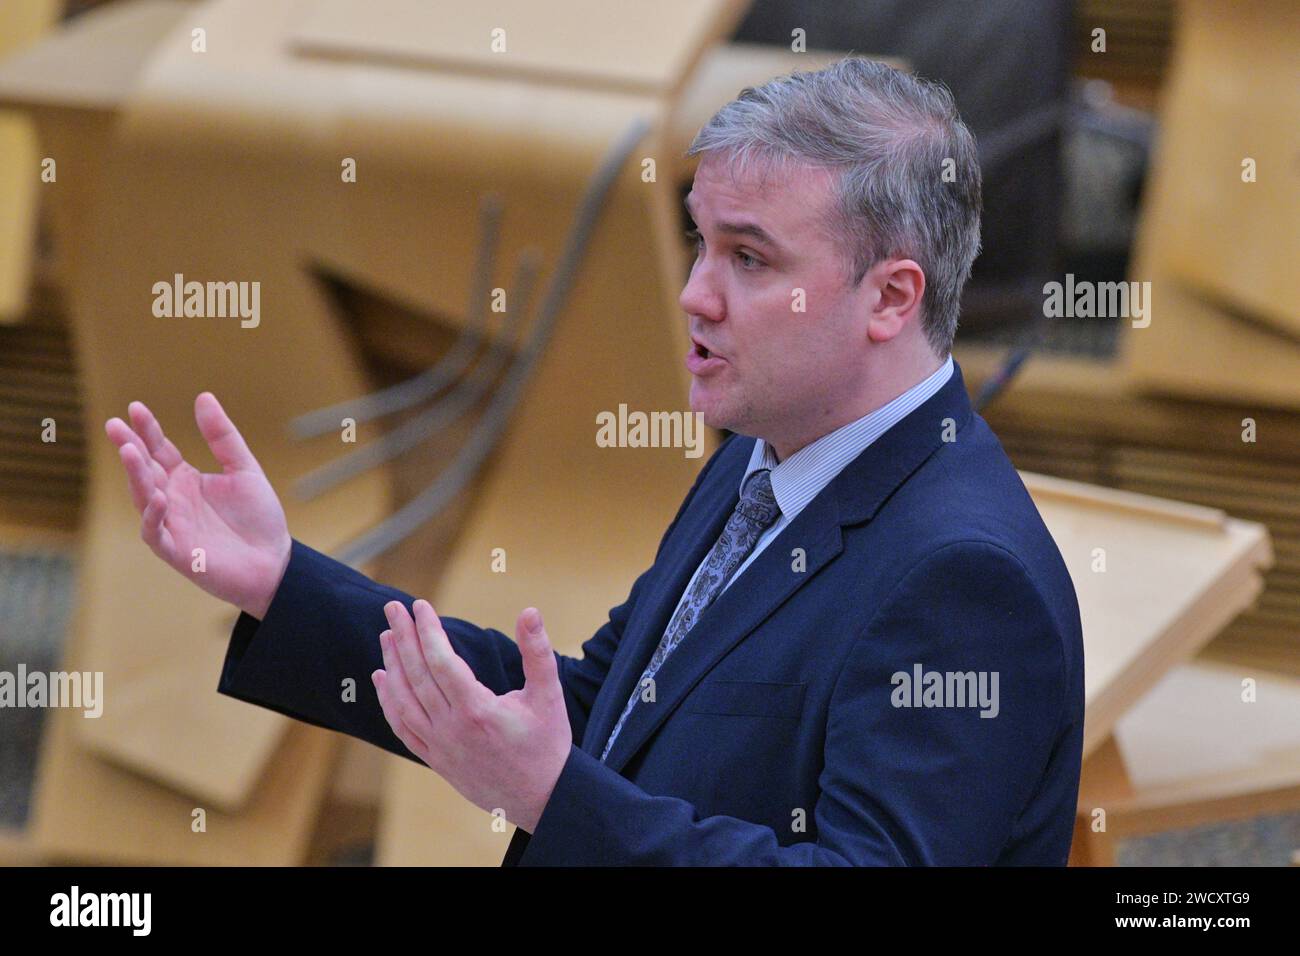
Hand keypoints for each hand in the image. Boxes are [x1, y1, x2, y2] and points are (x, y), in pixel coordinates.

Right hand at [104, 392, 291, 619]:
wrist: (274, 563)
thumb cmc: (258, 518)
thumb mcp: (245, 469)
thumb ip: (223, 437)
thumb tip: (203, 396)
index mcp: (186, 480)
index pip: (159, 450)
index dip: (147, 430)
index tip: (135, 407)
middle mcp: (172, 500)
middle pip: (144, 470)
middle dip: (129, 448)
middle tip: (114, 425)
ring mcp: (172, 525)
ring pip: (144, 498)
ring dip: (135, 476)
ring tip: (130, 451)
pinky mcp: (176, 551)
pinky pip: (155, 532)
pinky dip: (153, 515)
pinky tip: (159, 496)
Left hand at [372, 600, 571, 833]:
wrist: (543, 800)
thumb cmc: (548, 744)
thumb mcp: (549, 695)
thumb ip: (537, 652)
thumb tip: (530, 611)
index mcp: (478, 710)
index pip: (442, 661)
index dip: (428, 631)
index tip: (420, 606)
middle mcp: (452, 729)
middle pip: (417, 675)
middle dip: (402, 638)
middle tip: (392, 608)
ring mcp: (440, 747)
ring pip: (403, 701)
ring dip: (392, 665)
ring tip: (386, 636)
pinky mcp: (436, 760)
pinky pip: (402, 728)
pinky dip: (388, 701)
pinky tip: (381, 678)